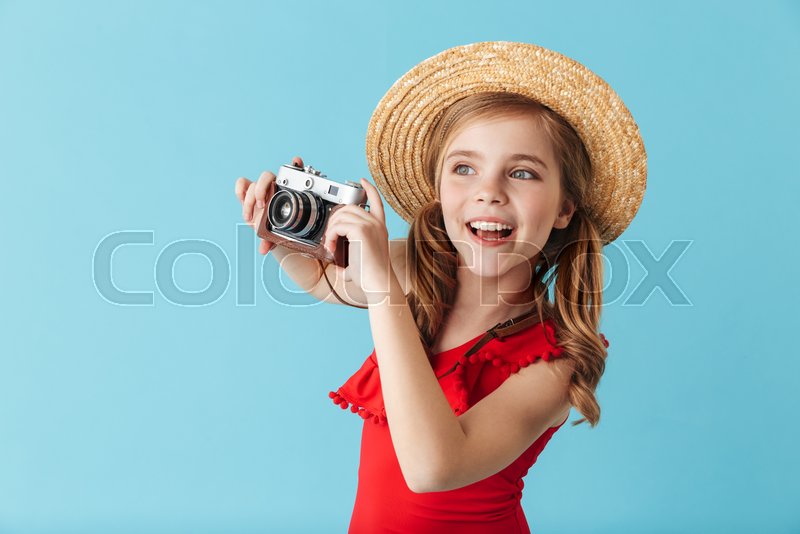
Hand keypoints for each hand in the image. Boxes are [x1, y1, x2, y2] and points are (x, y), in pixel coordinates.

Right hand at [234, 156, 304, 254]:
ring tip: (250, 216)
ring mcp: (261, 192)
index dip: (295, 165)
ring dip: (250, 198)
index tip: (296, 161)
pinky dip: (240, 190)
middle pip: (267, 177)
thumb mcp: (279, 237)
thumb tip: (263, 249)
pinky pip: (242, 184)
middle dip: (262, 189)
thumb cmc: (281, 234)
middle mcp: (274, 190)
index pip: (292, 174)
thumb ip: (272, 240)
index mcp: (288, 194)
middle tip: (262, 205)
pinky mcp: (248, 195)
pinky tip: (242, 200)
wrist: (271, 235)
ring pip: (253, 184)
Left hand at [322, 178, 392, 297]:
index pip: (377, 201)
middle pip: (349, 207)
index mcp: (380, 226)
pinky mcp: (362, 231)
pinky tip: (332, 248)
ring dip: (331, 230)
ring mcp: (370, 225)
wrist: (379, 284)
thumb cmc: (373, 277)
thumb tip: (341, 269)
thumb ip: (354, 257)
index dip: (369, 189)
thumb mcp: (363, 260)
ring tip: (331, 245)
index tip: (362, 181)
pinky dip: (331, 236)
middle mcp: (376, 223)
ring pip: (341, 215)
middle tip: (331, 237)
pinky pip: (338, 226)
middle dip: (335, 218)